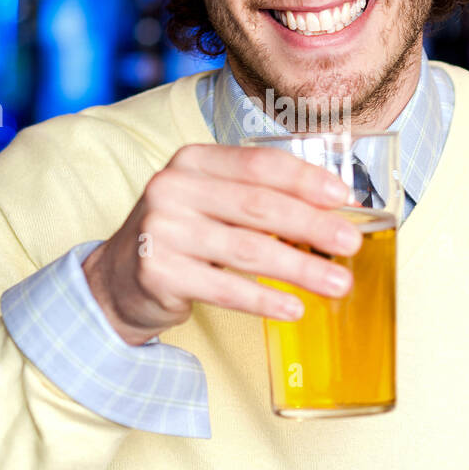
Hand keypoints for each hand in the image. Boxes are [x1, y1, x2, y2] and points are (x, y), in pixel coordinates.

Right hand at [82, 144, 362, 345]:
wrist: (117, 279)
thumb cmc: (181, 236)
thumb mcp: (210, 202)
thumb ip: (257, 199)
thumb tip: (331, 213)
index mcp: (193, 161)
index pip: (259, 164)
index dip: (306, 179)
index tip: (344, 196)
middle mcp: (173, 189)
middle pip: (258, 206)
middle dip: (312, 225)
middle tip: (351, 243)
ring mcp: (162, 231)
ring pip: (248, 249)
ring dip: (300, 268)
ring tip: (338, 283)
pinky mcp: (158, 272)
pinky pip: (225, 288)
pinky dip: (264, 300)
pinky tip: (294, 307)